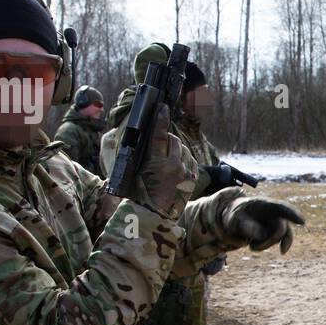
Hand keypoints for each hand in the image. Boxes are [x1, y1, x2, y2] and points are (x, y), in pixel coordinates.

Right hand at [130, 104, 194, 218]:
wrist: (154, 217)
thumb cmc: (137, 196)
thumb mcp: (133, 173)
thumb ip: (139, 155)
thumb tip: (143, 138)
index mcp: (156, 164)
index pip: (159, 135)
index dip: (160, 119)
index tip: (162, 107)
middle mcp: (174, 166)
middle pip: (172, 139)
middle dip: (165, 138)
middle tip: (157, 145)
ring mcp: (185, 173)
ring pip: (182, 148)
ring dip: (174, 149)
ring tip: (165, 159)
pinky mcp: (192, 178)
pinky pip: (189, 159)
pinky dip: (182, 158)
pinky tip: (174, 165)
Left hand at [225, 197, 305, 253]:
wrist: (235, 218)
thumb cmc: (234, 216)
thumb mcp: (233, 219)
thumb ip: (244, 225)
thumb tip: (259, 234)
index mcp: (264, 204)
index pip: (281, 208)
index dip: (292, 214)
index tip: (302, 222)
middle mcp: (274, 212)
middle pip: (281, 228)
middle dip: (270, 240)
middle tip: (251, 248)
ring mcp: (277, 221)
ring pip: (280, 237)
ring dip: (265, 244)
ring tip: (249, 245)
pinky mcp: (276, 231)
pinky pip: (278, 241)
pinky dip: (265, 245)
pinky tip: (254, 245)